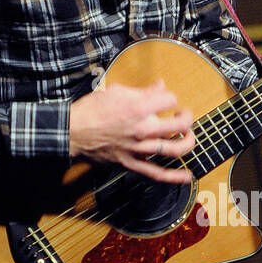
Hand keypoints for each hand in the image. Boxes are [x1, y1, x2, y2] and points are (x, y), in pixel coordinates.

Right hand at [68, 79, 194, 182]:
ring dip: (188, 142)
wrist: (72, 132)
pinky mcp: (132, 163)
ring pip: (174, 149)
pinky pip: (157, 173)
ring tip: (188, 136)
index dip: (169, 97)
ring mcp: (139, 148)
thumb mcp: (116, 91)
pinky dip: (174, 177)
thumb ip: (142, 91)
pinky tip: (187, 176)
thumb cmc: (91, 110)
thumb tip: (160, 86)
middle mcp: (142, 128)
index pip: (170, 99)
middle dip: (186, 117)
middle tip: (183, 116)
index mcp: (138, 107)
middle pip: (180, 124)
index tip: (164, 99)